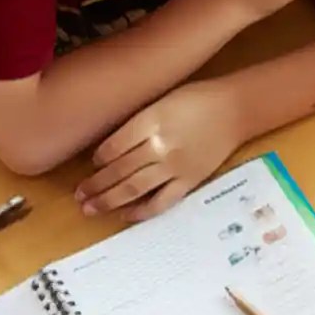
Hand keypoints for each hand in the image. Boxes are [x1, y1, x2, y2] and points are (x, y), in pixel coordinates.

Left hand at [76, 80, 243, 221]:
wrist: (235, 110)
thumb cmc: (197, 99)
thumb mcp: (161, 100)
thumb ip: (137, 122)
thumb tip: (110, 148)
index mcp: (152, 120)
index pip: (114, 146)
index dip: (98, 159)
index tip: (90, 164)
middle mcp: (161, 145)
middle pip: (119, 170)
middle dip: (95, 184)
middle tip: (79, 194)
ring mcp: (176, 167)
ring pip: (134, 188)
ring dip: (109, 200)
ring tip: (90, 208)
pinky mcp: (189, 181)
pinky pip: (161, 202)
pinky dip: (141, 211)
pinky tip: (124, 215)